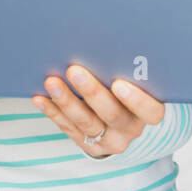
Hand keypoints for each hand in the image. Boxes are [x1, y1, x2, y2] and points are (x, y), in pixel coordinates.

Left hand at [33, 64, 164, 157]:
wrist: (122, 121)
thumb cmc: (129, 87)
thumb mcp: (136, 81)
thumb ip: (127, 69)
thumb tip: (101, 44)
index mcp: (149, 112)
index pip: (150, 111)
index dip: (136, 100)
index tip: (118, 83)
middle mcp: (132, 130)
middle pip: (112, 114)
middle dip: (91, 92)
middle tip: (73, 70)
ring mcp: (110, 141)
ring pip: (86, 122)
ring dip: (67, 101)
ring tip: (51, 82)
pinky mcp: (90, 147)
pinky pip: (69, 128)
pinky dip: (53, 112)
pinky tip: (41, 98)